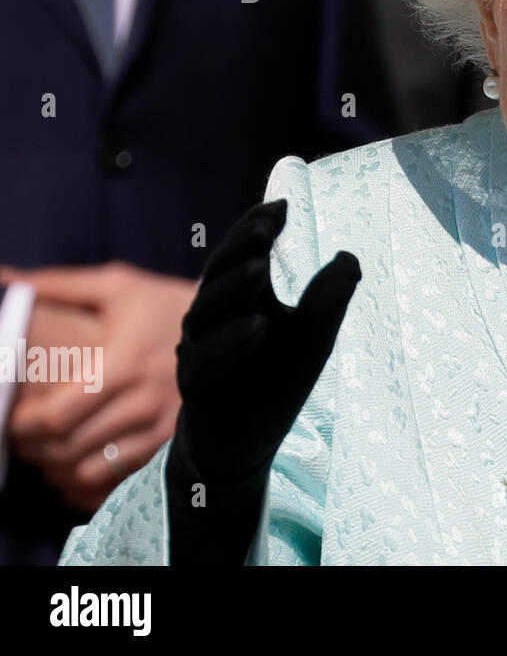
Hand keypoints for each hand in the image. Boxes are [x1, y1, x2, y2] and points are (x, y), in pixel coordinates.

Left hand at [0, 263, 196, 512]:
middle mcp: (146, 400)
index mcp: (124, 363)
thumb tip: (6, 280)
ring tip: (54, 450)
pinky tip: (85, 462)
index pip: (58, 417)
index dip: (25, 426)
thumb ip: (59, 286)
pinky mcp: (176, 441)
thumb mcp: (118, 286)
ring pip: (93, 469)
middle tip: (27, 437)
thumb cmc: (165, 305)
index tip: (16, 418)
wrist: (233, 325)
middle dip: (36, 448)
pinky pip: (123, 478)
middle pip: (70, 447)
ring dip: (63, 466)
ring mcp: (164, 425)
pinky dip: (94, 478)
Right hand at [166, 199, 358, 562]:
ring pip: (208, 312)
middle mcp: (214, 318)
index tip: (283, 204)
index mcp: (242, 298)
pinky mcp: (196, 388)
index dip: (258, 227)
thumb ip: (329, 297)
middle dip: (243, 246)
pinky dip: (231, 341)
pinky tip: (258, 325)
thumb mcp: (314, 337)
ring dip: (235, 287)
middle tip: (267, 224)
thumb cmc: (275, 384)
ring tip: (262, 266)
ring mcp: (199, 350)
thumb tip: (349, 256)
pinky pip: (208, 360)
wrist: (244, 446)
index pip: (244, 252)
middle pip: (221, 272)